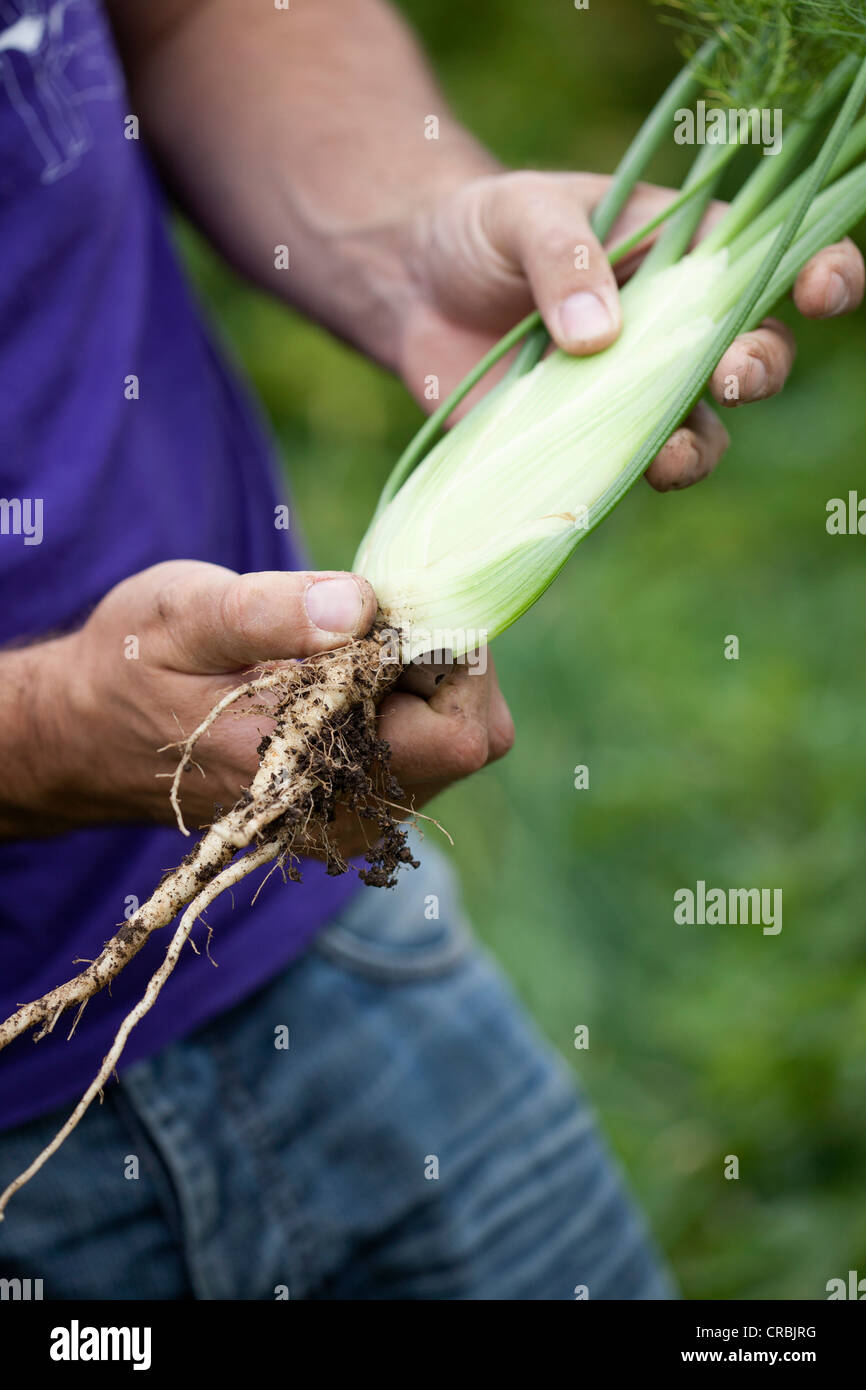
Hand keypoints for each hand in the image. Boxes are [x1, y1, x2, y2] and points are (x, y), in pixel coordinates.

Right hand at [6, 562, 511, 852]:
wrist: (90, 736)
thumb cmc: (131, 666)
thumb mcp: (183, 617)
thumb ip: (270, 613)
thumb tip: (362, 606)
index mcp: (314, 774)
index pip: (461, 729)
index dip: (450, 653)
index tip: (392, 606)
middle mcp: (348, 814)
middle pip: (475, 735)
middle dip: (444, 660)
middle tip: (369, 620)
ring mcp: (354, 818)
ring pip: (457, 740)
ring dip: (426, 678)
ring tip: (342, 647)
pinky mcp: (355, 808)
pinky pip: (426, 748)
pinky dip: (407, 700)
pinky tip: (343, 676)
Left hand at [399, 170, 864, 488]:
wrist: (413, 290)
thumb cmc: (481, 231)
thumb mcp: (518, 213)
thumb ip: (562, 256)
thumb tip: (600, 334)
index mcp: (681, 250)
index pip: (772, 258)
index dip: (818, 273)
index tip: (818, 291)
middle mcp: (674, 326)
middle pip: (755, 353)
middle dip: (761, 366)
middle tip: (733, 372)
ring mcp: (633, 390)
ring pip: (704, 428)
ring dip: (702, 444)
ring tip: (675, 450)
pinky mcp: (586, 439)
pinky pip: (629, 470)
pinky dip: (628, 480)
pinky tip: (619, 480)